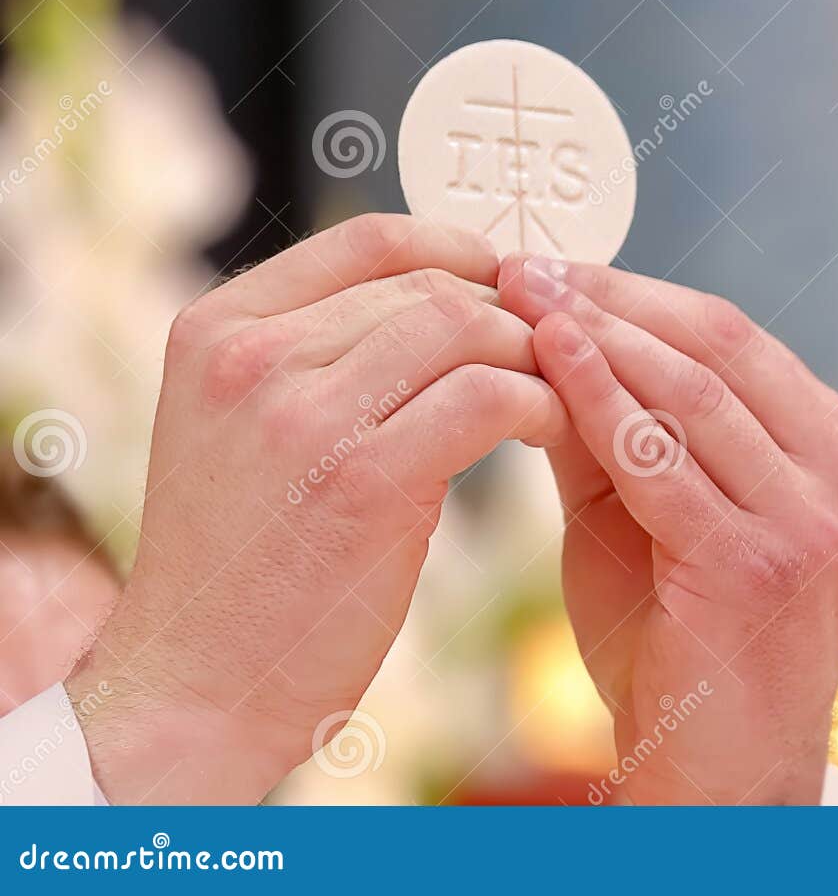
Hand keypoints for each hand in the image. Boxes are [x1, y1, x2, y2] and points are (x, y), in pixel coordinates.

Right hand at [66, 214, 565, 802]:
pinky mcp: (364, 479)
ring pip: (467, 329)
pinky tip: (545, 433)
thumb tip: (447, 303)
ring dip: (532, 359)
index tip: (510, 283)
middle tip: (552, 356)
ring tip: (552, 399)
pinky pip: (491, 398)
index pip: (370, 239)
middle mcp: (251, 356)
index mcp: (217, 329)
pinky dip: (541, 406)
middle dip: (509, 316)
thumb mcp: (246, 428)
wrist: (195, 689)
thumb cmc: (245, 563)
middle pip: (430, 285)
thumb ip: (319, 357)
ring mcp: (302, 413)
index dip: (460, 249)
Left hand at [498, 254, 837, 804]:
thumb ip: (620, 427)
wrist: (716, 772)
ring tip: (525, 297)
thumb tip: (551, 329)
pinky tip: (549, 361)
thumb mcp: (657, 511)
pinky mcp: (762, 566)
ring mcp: (816, 521)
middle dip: (613, 298)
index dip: (639, 293)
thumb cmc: (686, 641)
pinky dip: (602, 402)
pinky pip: (666, 463)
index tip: (560, 268)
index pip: (734, 339)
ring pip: (695, 393)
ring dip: (600, 336)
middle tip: (527, 266)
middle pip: (720, 347)